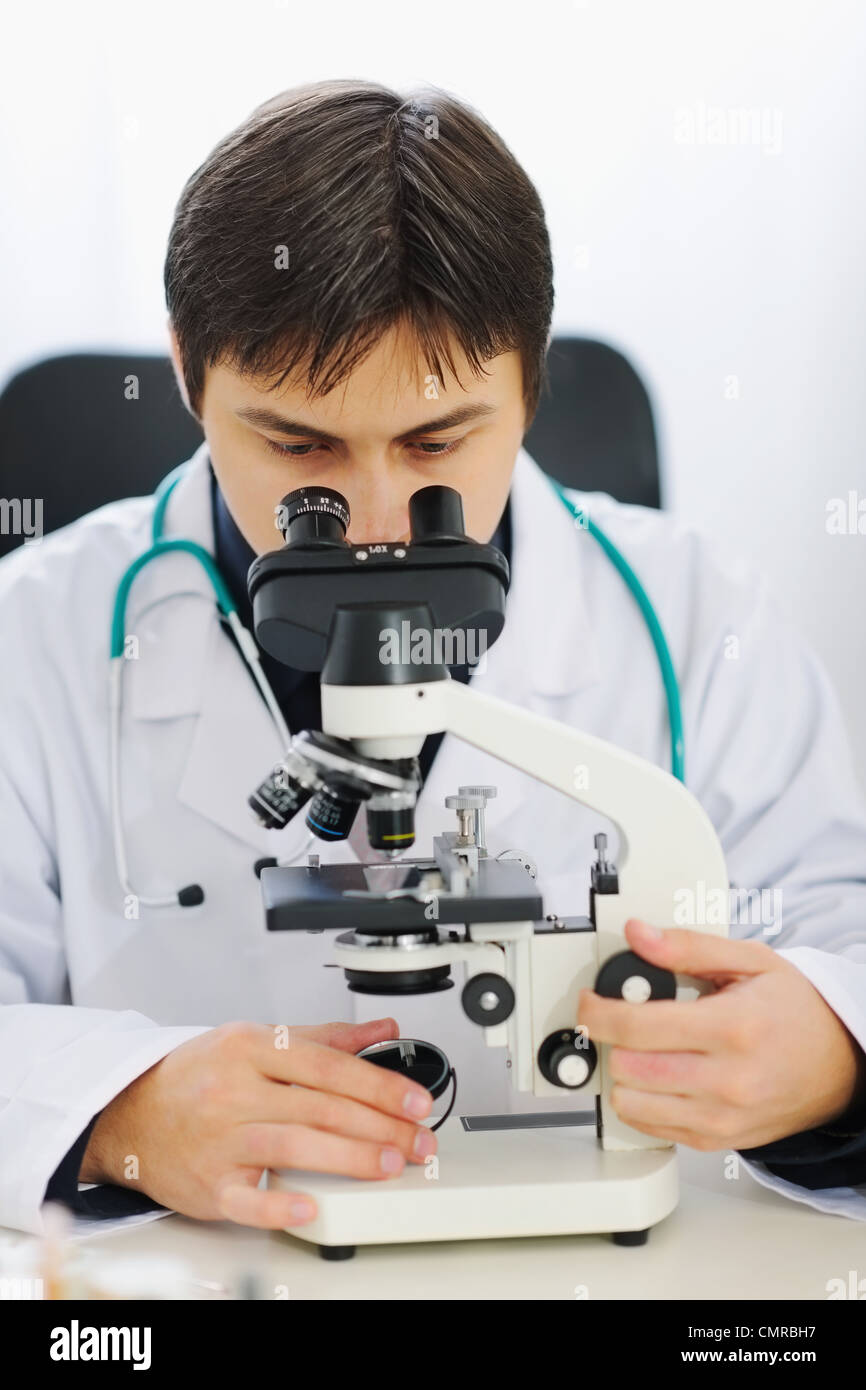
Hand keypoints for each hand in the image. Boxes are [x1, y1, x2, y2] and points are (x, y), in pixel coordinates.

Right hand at [81, 1018, 435, 1228]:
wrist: (131, 1114)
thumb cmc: (199, 1077)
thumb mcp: (256, 1042)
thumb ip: (323, 1039)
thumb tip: (383, 1030)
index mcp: (250, 1047)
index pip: (328, 1065)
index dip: (379, 1084)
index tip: (416, 1101)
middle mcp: (234, 1091)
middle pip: (320, 1107)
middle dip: (380, 1126)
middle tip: (419, 1140)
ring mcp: (220, 1139)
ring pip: (293, 1147)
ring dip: (350, 1159)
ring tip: (390, 1165)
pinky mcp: (209, 1185)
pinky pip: (247, 1199)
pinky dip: (279, 1205)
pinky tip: (312, 1208)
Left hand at [578, 919, 865, 1150]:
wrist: (839, 1064)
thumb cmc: (797, 1012)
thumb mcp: (751, 961)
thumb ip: (688, 947)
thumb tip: (639, 935)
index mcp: (733, 1028)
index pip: (638, 1027)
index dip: (599, 1011)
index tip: (590, 1002)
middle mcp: (728, 1080)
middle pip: (628, 1067)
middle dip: (612, 1039)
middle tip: (623, 1019)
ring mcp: (722, 1116)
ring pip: (632, 1103)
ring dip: (623, 1072)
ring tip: (641, 1048)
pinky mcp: (716, 1139)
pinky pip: (651, 1128)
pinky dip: (641, 1100)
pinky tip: (657, 1075)